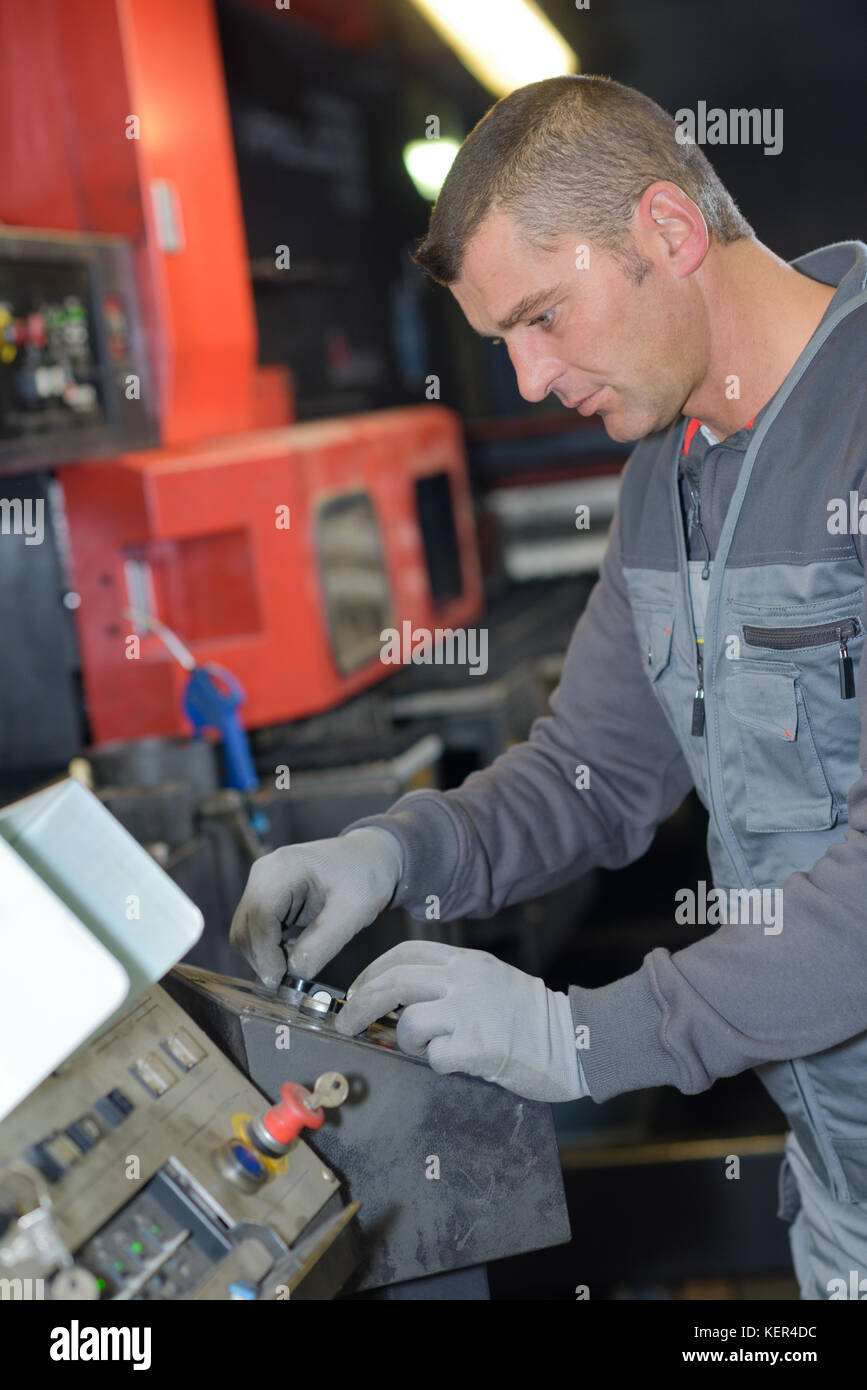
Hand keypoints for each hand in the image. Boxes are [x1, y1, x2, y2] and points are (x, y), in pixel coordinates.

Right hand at [229, 827, 402, 988]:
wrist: (370, 857)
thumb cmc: (366, 877)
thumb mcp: (353, 912)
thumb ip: (323, 944)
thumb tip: (294, 976)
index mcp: (284, 867)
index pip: (260, 915)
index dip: (265, 953)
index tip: (282, 982)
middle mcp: (263, 873)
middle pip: (245, 927)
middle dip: (264, 959)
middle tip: (292, 982)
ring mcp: (261, 884)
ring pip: (245, 933)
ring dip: (265, 957)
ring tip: (298, 964)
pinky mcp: (265, 897)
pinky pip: (255, 931)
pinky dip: (269, 950)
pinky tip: (295, 953)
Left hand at [335, 940, 587, 1102]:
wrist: (575, 1041)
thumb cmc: (530, 1018)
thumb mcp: (491, 980)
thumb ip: (451, 981)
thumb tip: (398, 999)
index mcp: (468, 961)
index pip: (405, 953)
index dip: (372, 972)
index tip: (356, 991)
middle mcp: (467, 979)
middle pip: (394, 981)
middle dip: (362, 1004)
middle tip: (349, 1023)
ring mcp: (473, 1011)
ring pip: (410, 1022)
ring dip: (406, 1041)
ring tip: (425, 1050)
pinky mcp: (480, 1045)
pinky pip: (435, 1057)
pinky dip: (437, 1063)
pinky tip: (457, 1063)